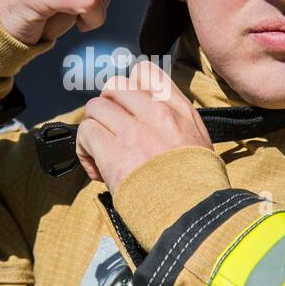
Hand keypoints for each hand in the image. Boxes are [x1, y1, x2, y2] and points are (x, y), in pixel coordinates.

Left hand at [75, 60, 210, 193]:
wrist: (193, 213)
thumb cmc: (198, 187)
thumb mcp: (199, 142)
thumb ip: (176, 122)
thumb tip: (151, 119)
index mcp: (179, 109)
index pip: (145, 72)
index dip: (129, 88)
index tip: (127, 109)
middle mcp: (156, 112)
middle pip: (114, 87)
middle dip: (108, 109)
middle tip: (112, 134)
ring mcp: (133, 129)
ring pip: (95, 107)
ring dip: (94, 129)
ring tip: (102, 153)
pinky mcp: (113, 151)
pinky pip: (85, 132)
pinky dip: (85, 150)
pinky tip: (97, 169)